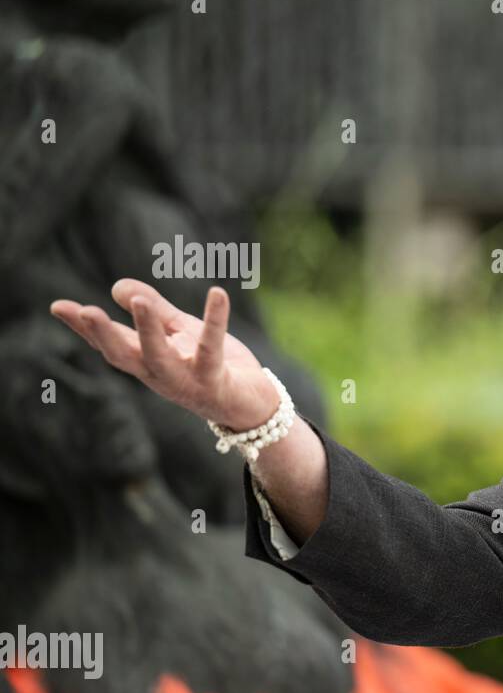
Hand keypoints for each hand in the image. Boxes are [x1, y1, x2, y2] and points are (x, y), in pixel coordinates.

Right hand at [50, 279, 280, 430]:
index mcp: (147, 362)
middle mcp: (160, 374)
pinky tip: (218, 293)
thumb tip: (116, 286)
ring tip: (143, 301)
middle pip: (124, 356)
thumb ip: (153, 311)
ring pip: (160, 357)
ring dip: (149, 330)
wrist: (253, 406)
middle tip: (85, 311)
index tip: (57, 306)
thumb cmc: (213, 368)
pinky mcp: (215, 380)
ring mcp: (186, 380)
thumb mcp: (179, 333)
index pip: (109, 343)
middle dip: (103, 335)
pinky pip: (212, 348)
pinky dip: (215, 320)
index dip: (83, 328)